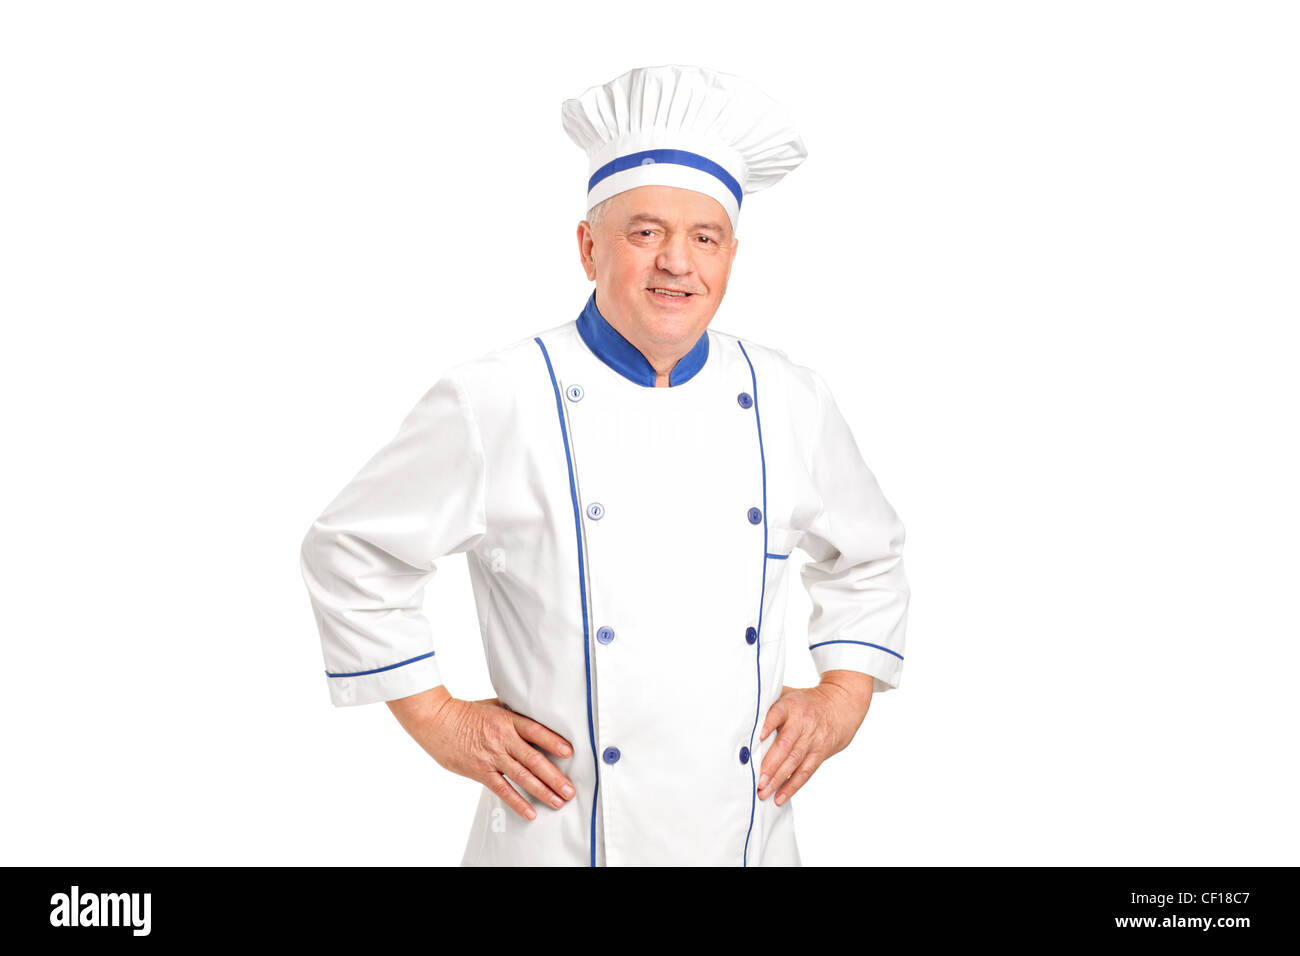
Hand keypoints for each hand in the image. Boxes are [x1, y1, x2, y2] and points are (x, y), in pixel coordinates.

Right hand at [386, 686, 575, 821]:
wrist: (437, 721)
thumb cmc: (466, 712)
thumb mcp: (494, 706)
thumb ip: (514, 714)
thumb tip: (536, 718)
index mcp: (508, 720)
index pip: (536, 731)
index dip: (553, 742)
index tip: (569, 753)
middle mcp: (503, 739)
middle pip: (534, 760)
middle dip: (554, 776)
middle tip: (570, 790)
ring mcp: (492, 757)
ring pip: (522, 776)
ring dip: (542, 790)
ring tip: (558, 801)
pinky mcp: (480, 771)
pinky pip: (502, 789)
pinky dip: (517, 802)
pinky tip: (530, 812)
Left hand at [756, 670, 873, 805]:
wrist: (839, 707)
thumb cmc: (804, 702)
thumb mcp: (788, 694)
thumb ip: (767, 702)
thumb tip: (740, 712)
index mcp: (791, 706)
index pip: (778, 714)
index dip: (768, 724)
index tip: (758, 736)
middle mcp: (802, 723)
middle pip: (785, 745)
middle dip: (770, 764)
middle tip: (757, 780)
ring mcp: (813, 739)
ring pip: (794, 762)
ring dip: (778, 779)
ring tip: (763, 792)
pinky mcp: (819, 753)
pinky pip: (805, 772)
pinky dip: (792, 786)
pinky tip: (779, 797)